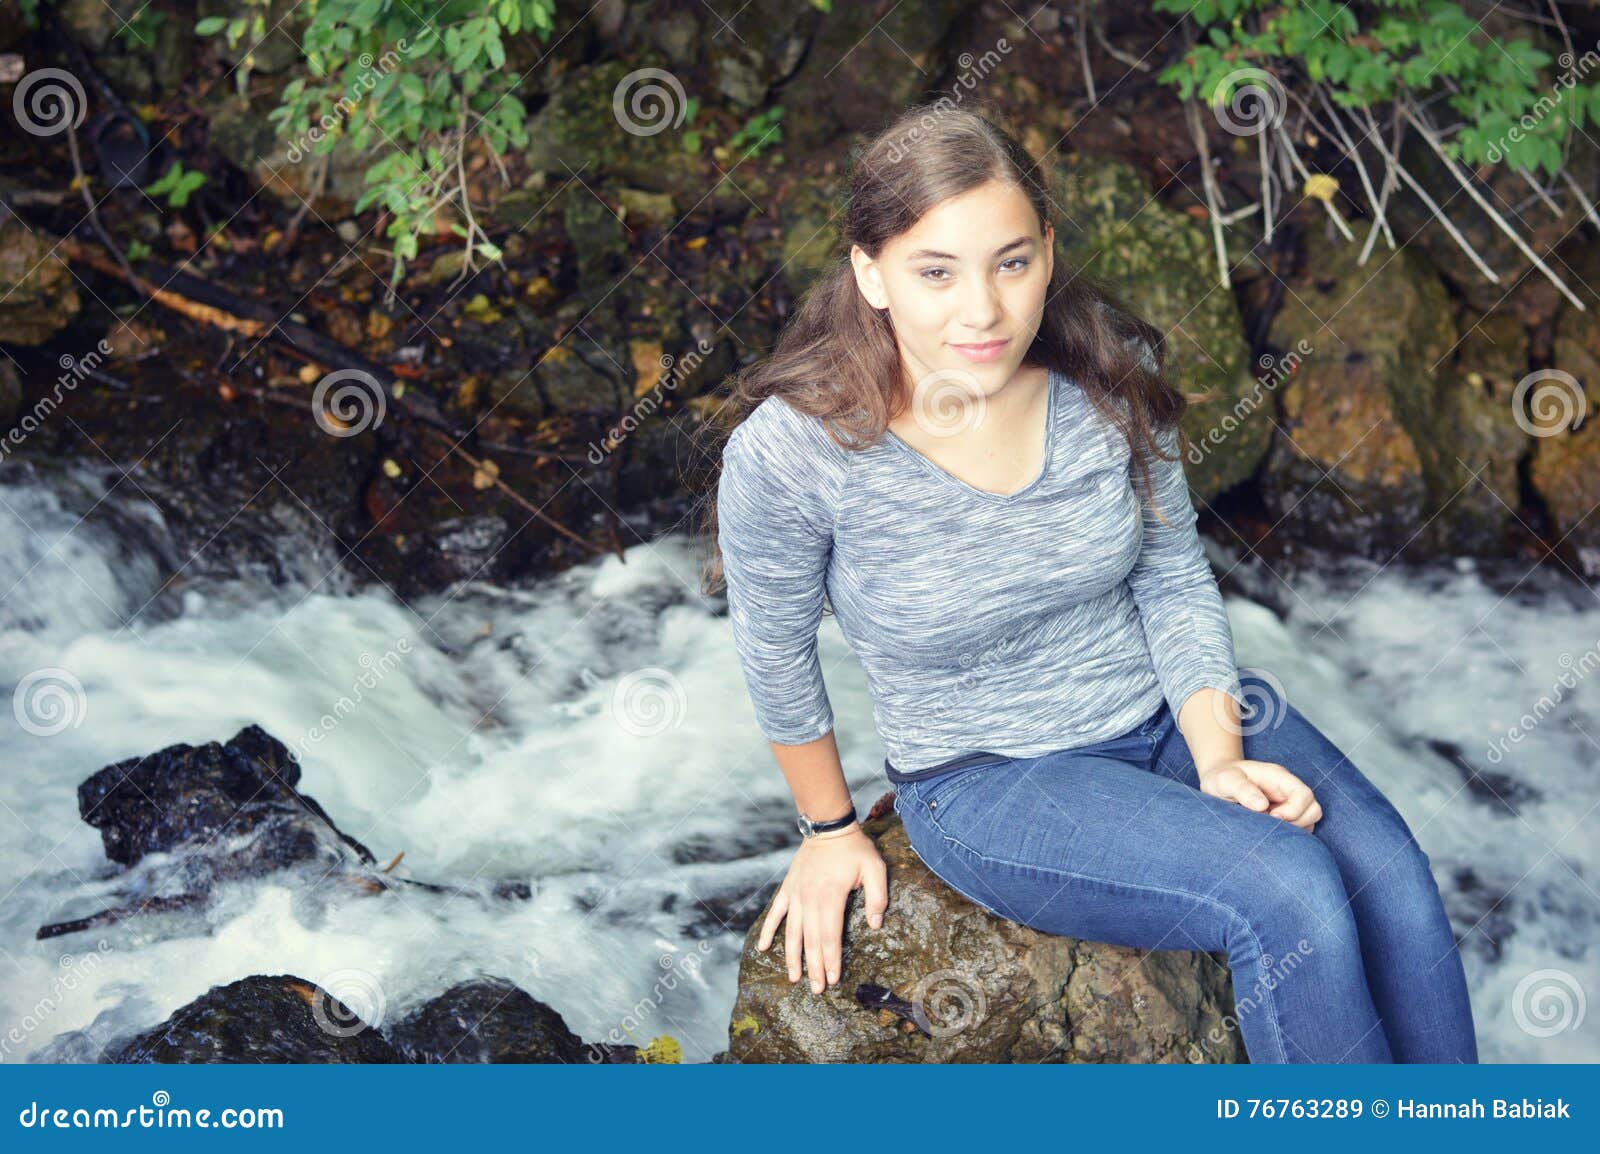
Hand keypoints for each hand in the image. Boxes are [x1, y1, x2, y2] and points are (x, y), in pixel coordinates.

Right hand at [757, 825, 887, 994]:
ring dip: (792, 957)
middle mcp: (810, 899)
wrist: (828, 827)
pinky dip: (768, 931)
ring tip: (794, 978)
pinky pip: (775, 913)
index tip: (832, 979)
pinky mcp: (788, 889)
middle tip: (816, 990)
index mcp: (831, 897)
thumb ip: (877, 897)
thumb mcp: (875, 869)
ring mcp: (796, 895)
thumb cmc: (855, 849)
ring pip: (792, 932)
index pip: (830, 936)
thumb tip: (874, 925)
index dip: (831, 960)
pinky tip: (762, 948)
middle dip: (814, 967)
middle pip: (811, 940)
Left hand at [1196, 758, 1322, 831]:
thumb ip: (1241, 789)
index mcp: (1279, 778)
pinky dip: (1288, 837)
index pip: (1304, 794)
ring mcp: (1288, 805)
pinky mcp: (1284, 818)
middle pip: (1313, 810)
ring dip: (1293, 831)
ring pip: (1309, 822)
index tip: (1272, 816)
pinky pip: (1298, 831)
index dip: (1294, 809)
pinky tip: (1268, 835)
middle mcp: (1288, 791)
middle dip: (1297, 823)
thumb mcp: (1225, 780)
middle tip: (1270, 826)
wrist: (1217, 782)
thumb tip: (1261, 805)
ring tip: (1267, 830)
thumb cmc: (1222, 778)